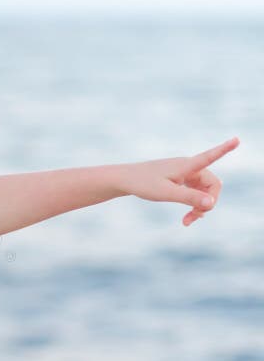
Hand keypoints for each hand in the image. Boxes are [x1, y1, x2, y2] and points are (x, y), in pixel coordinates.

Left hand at [119, 137, 239, 226]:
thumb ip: (189, 197)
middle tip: (193, 218)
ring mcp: (184, 173)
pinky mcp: (179, 179)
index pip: (209, 156)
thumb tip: (211, 203)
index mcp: (186, 166)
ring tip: (187, 221)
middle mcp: (188, 167)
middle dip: (208, 202)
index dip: (224, 149)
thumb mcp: (166, 193)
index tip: (236, 140)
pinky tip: (189, 216)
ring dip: (200, 206)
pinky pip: (195, 192)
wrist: (124, 180)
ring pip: (203, 190)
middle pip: (212, 184)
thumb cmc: (143, 184)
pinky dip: (193, 204)